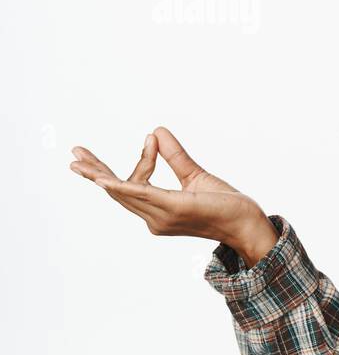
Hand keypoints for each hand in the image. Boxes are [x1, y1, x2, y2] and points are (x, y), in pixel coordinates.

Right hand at [69, 127, 277, 263]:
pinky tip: (106, 180)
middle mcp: (155, 217)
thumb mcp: (195, 175)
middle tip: (74, 155)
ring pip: (124, 193)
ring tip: (80, 163)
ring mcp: (163, 216)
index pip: (135, 183)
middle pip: (117, 192)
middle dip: (95, 172)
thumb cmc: (225, 205)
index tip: (152, 137)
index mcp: (159, 209)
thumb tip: (156, 132)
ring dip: (100, 176)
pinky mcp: (175, 209)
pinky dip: (123, 188)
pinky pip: (143, 196)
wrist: (248, 223)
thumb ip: (175, 157)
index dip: (142, 158)